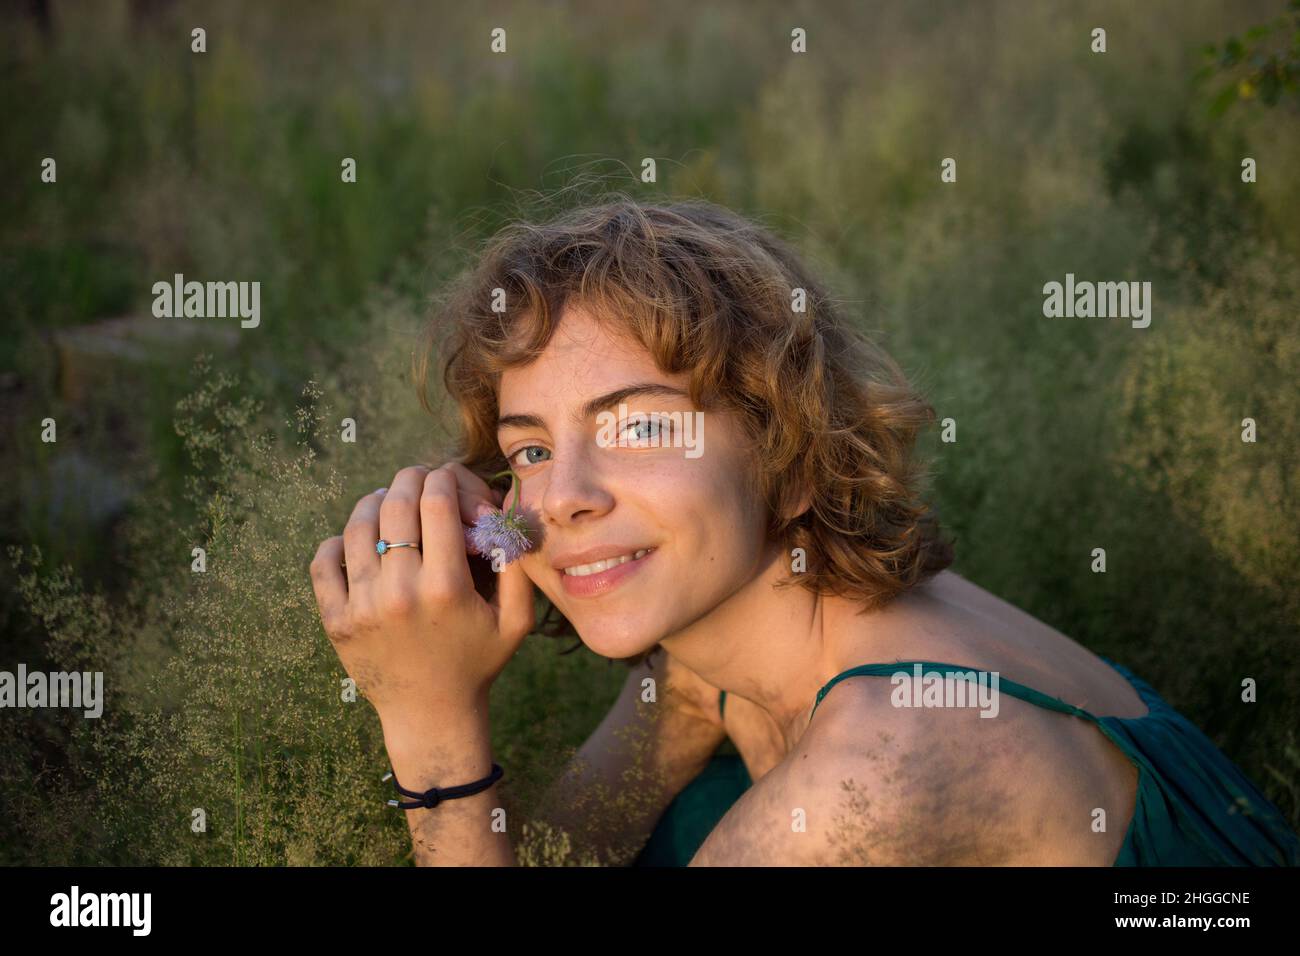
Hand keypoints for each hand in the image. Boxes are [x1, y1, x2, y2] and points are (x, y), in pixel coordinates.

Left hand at [309, 463, 535, 724]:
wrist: (431, 714)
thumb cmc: (478, 662)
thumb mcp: (516, 619)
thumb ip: (517, 564)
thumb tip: (503, 511)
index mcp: (446, 587)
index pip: (437, 502)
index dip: (444, 477)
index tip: (448, 477)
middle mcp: (400, 592)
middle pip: (396, 504)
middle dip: (410, 480)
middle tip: (418, 481)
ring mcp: (362, 606)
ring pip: (358, 525)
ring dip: (375, 502)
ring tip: (387, 502)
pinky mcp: (336, 620)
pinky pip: (324, 560)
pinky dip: (338, 540)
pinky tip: (358, 541)